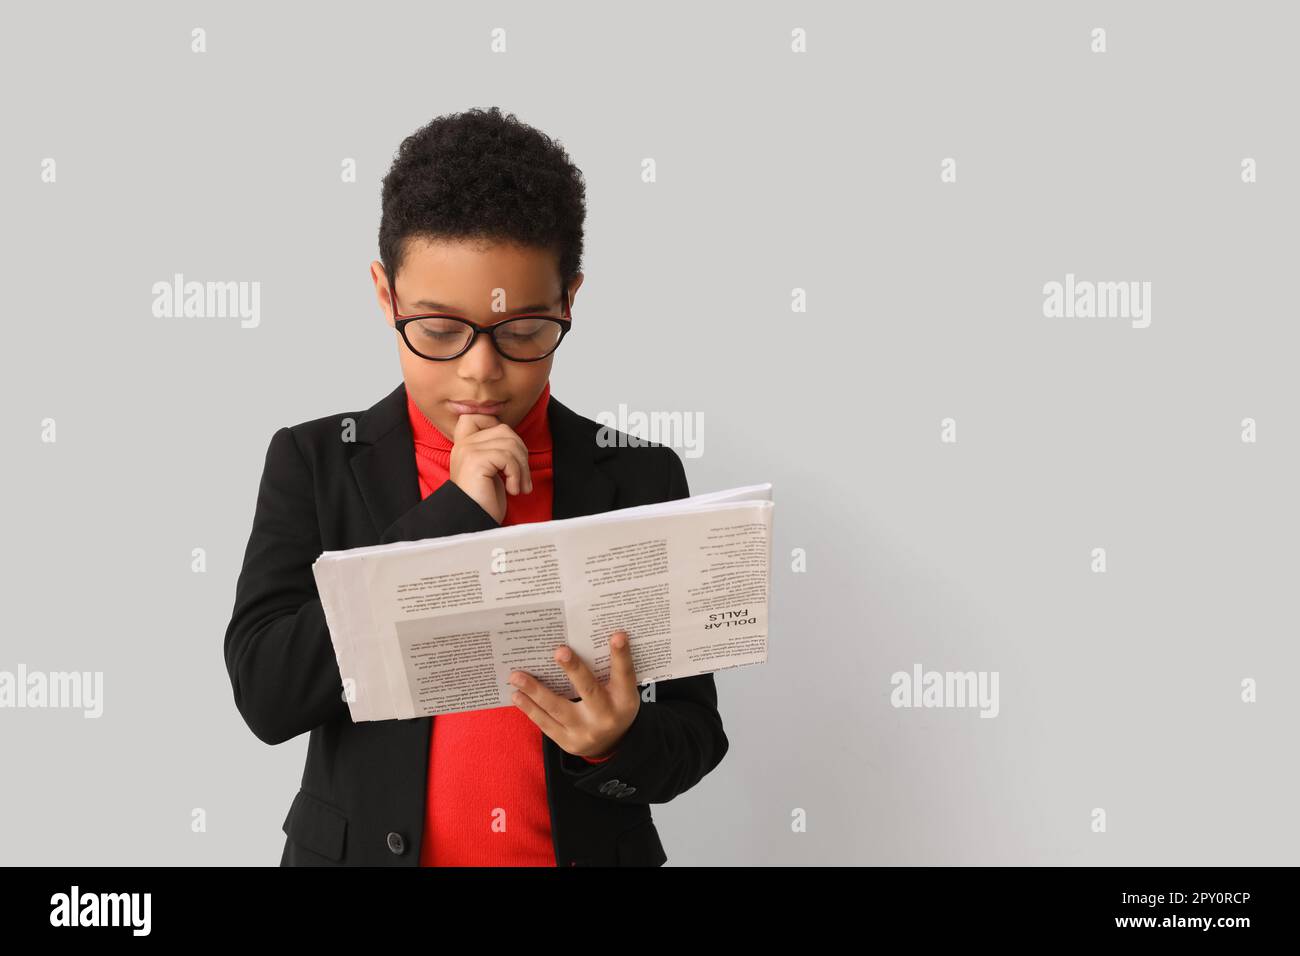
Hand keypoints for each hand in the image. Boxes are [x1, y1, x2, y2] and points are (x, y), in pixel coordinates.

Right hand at [448, 412, 532, 523]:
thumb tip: (515, 438)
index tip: (507, 454)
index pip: (476, 416)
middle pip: (504, 430)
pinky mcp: (475, 460)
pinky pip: (508, 457)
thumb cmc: (484, 501)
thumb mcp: (491, 470)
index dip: (496, 426)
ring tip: (520, 486)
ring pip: (510, 443)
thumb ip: (496, 449)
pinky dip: (517, 475)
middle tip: (523, 478)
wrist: (474, 523)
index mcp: (464, 445)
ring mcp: (468, 450)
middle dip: (521, 454)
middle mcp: (463, 444)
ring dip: (522, 468)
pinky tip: (513, 490)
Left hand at [507, 630, 639, 759]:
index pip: (624, 675)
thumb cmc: (613, 705)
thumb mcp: (620, 691)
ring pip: (558, 708)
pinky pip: (545, 723)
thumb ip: (608, 671)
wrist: (610, 745)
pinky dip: (530, 708)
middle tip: (560, 650)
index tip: (617, 635)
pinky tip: (517, 695)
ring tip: (517, 676)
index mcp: (624, 700)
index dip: (621, 656)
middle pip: (589, 691)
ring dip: (535, 691)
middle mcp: (607, 717)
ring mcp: (586, 732)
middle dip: (574, 670)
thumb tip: (582, 639)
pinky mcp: (567, 742)